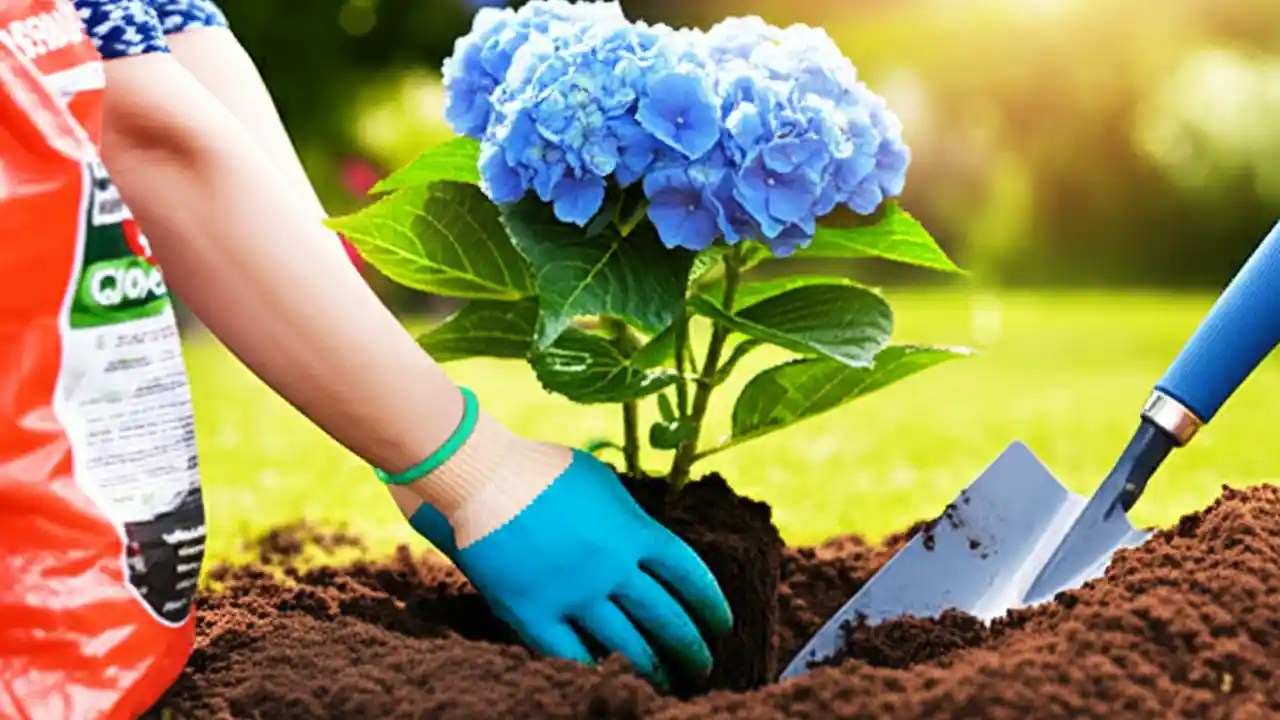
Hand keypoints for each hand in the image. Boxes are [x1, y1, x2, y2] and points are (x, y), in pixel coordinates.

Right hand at [400, 449, 731, 687]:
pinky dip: (594, 666)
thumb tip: (646, 542)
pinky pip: (572, 652)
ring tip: (665, 679)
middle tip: (702, 664)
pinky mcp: (535, 613)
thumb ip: (628, 517)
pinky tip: (608, 673)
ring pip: (627, 643)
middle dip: (690, 645)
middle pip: (666, 617)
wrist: (482, 476)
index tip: (721, 624)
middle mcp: (612, 567)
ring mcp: (575, 594)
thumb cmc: (541, 469)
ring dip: (652, 664)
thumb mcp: (601, 481)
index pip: (690, 576)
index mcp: (634, 531)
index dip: (710, 605)